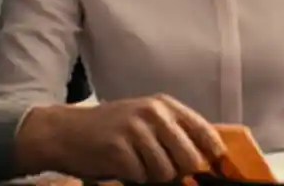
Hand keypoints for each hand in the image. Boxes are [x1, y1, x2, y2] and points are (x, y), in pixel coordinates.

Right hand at [14, 94, 226, 182]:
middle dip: (181, 173)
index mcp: (166, 106)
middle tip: (165, 174)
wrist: (64, 131)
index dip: (214, 154)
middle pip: (189, 158)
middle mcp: (155, 114)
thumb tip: (206, 160)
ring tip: (139, 169)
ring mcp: (136, 130)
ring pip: (166, 172)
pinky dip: (134, 180)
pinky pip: (141, 178)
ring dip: (154, 178)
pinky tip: (123, 170)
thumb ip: (174, 133)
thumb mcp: (146, 121)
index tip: (218, 169)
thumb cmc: (110, 129)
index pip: (204, 132)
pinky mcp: (118, 149)